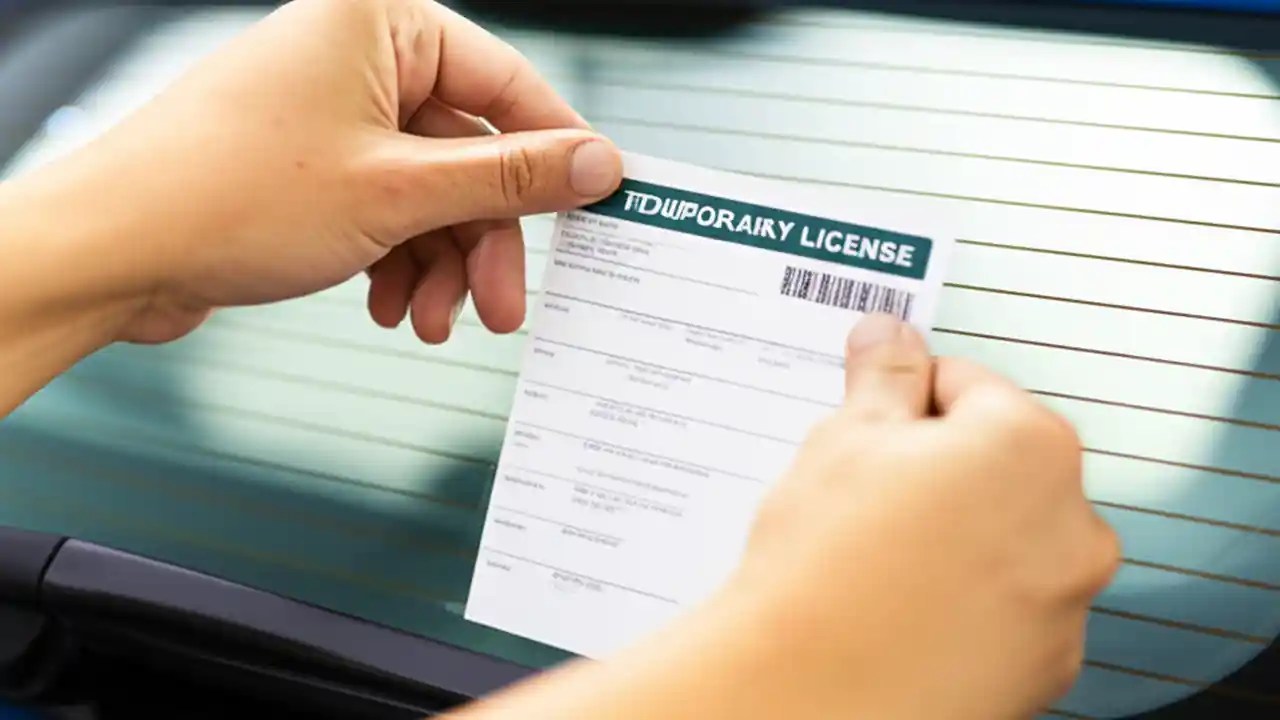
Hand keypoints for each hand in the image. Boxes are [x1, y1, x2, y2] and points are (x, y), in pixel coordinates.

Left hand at [26, 0, 620, 343]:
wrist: (110, 252)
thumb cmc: (226, 194)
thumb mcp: (399, 193)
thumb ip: (510, 177)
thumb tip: (597, 163)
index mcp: (381, 23)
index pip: (508, 83)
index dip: (554, 155)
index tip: (591, 209)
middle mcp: (356, 57)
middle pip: (468, 151)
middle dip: (483, 241)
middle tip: (502, 308)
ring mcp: (329, 112)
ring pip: (428, 191)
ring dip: (439, 264)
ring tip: (428, 320)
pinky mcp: (309, 164)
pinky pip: (386, 208)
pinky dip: (397, 261)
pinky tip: (389, 305)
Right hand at [727, 314, 1120, 719]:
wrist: (808, 693)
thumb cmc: (825, 567)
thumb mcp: (845, 441)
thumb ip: (882, 376)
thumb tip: (889, 335)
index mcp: (1029, 447)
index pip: (968, 387)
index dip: (907, 404)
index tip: (874, 431)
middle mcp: (1072, 526)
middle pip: (999, 465)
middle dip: (941, 471)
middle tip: (870, 501)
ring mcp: (1064, 606)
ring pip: (1008, 539)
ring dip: (960, 538)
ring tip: (882, 562)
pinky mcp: (1043, 669)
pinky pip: (1010, 609)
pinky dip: (970, 604)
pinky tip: (906, 610)